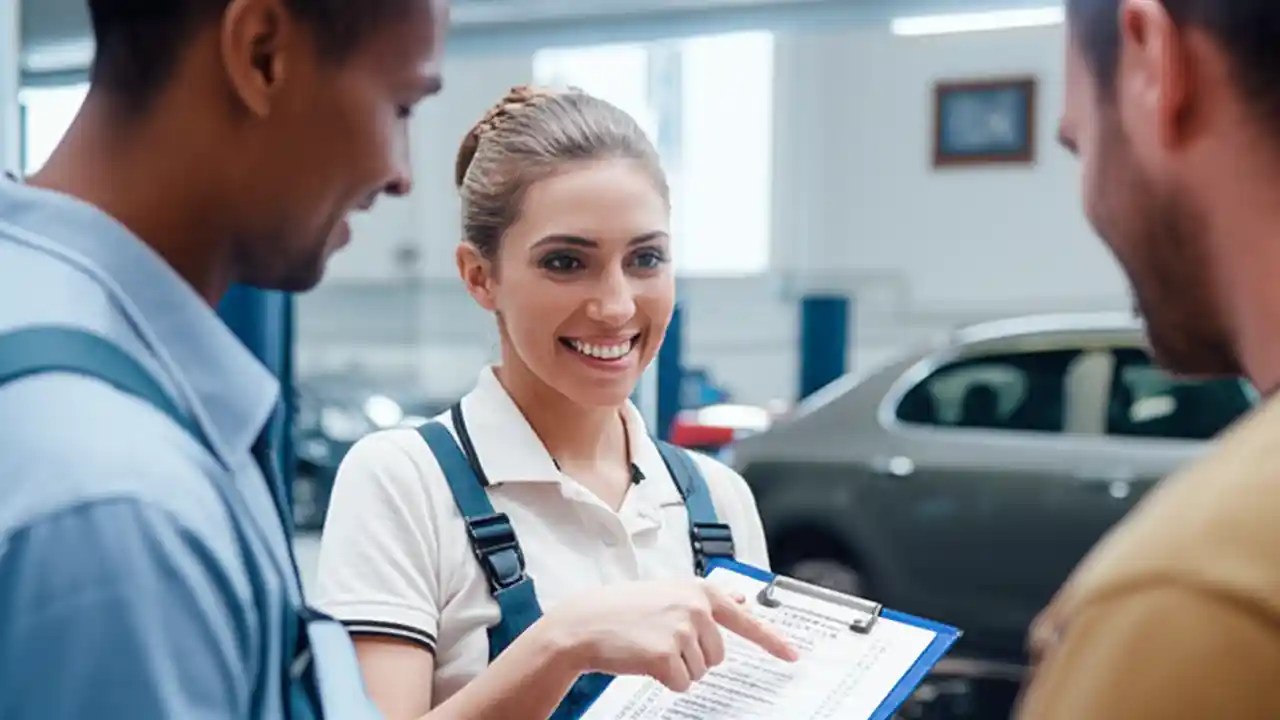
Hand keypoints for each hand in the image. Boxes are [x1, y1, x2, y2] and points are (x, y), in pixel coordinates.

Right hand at [547, 579, 798, 692]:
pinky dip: (666, 680)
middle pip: (718, 655)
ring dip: (678, 668)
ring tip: (649, 646)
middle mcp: (695, 609)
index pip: (745, 620)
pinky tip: (645, 661)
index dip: (772, 641)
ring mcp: (681, 632)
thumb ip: (707, 599)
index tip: (793, 656)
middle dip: (694, 656)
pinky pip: (682, 684)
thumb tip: (741, 600)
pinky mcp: (666, 656)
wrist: (584, 623)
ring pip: (700, 672)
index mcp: (698, 591)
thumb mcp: (669, 593)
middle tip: (662, 641)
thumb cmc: (624, 609)